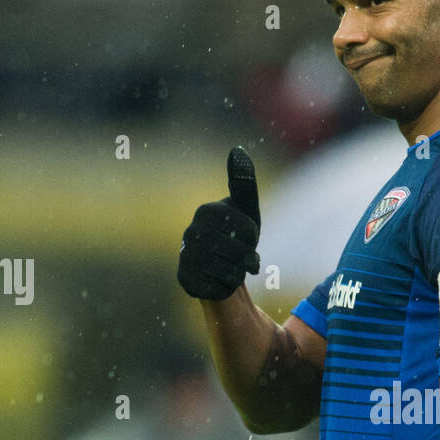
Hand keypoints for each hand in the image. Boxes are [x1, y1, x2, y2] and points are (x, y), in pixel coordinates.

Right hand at [178, 146, 260, 300]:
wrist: (220, 267)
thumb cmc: (236, 234)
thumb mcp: (246, 208)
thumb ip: (244, 182)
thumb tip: (237, 150)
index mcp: (207, 212)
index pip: (248, 231)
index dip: (253, 238)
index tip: (245, 236)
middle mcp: (191, 233)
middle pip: (240, 253)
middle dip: (249, 259)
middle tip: (244, 257)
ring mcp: (186, 258)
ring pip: (231, 273)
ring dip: (239, 274)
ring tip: (232, 267)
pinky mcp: (186, 281)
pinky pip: (219, 289)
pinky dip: (226, 287)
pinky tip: (219, 280)